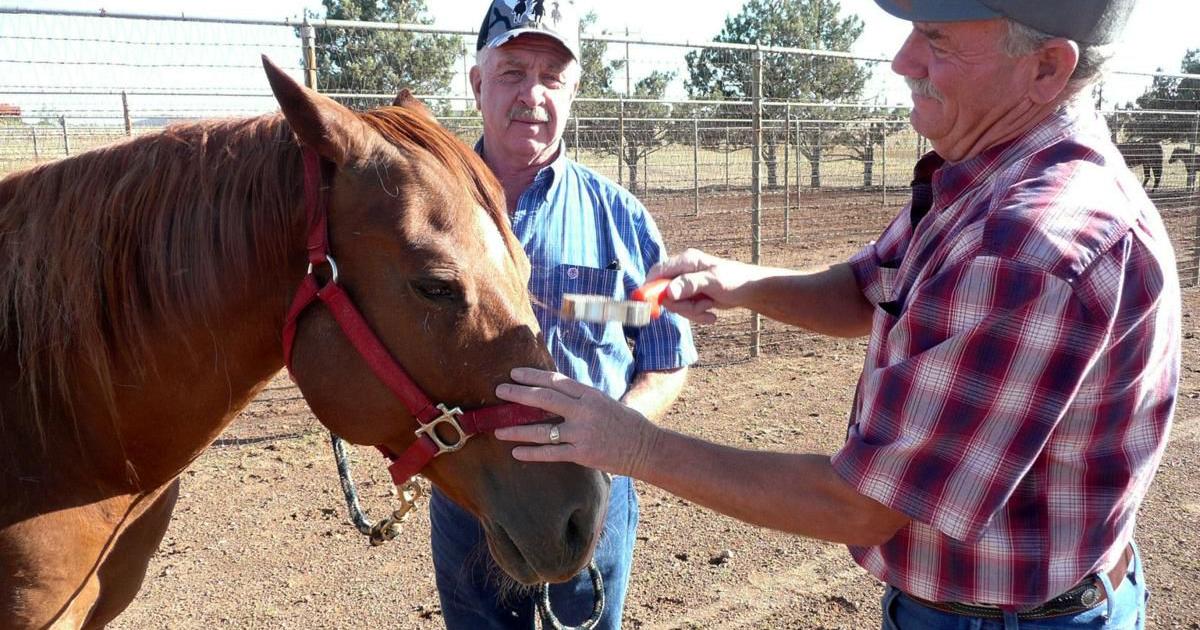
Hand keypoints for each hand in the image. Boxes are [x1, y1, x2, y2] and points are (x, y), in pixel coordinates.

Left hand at [494, 368, 657, 476]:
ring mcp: (582, 433)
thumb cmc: (625, 423)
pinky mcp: (582, 454)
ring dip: (517, 430)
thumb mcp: (604, 401)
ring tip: (498, 430)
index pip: (555, 381)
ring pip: (542, 430)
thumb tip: (553, 391)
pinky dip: (531, 453)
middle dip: (519, 394)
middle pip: (544, 399)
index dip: (532, 376)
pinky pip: (550, 453)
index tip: (514, 373)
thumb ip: (580, 398)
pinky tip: (516, 452)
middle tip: (499, 391)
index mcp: (590, 394)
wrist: (645, 448)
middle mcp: (584, 411)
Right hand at [648, 248, 754, 323]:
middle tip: (698, 307)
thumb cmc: (735, 280)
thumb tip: (668, 292)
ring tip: (709, 307)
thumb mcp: (713, 282)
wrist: (750, 291)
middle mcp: (683, 271)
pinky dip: (697, 315)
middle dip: (681, 305)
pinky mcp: (691, 297)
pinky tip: (711, 315)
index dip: (651, 288)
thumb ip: (690, 284)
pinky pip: (685, 310)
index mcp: (686, 261)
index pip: (658, 272)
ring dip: (692, 312)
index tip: (652, 305)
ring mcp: (686, 285)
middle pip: (665, 293)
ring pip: (675, 305)